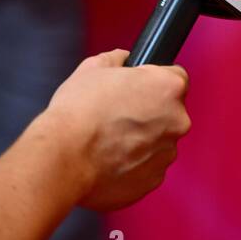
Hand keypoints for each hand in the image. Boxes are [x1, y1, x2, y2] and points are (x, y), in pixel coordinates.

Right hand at [42, 50, 191, 210]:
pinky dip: (133, 165)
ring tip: (108, 141)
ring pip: (159, 141)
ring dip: (142, 140)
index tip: (138, 88)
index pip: (176, 76)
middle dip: (149, 112)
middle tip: (117, 116)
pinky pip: (148, 167)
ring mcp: (167, 154)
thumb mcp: (94, 68)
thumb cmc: (78, 111)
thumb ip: (118, 59)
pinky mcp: (153, 181)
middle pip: (169, 111)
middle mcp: (177, 121)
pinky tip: (108, 160)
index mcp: (168, 88)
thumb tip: (124, 59)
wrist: (63, 158)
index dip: (154, 80)